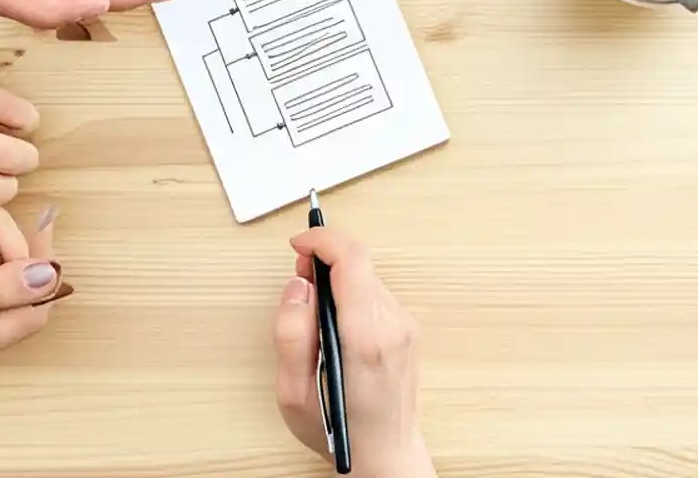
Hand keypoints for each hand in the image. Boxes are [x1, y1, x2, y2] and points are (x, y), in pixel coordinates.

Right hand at [273, 229, 435, 477]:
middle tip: (298, 280)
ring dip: (336, 279)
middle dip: (323, 259)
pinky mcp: (406, 330)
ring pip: (366, 277)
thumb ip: (291, 334)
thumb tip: (298, 287)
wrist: (387, 456)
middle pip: (359, 263)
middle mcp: (392, 326)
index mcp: (365, 338)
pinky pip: (374, 294)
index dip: (321, 241)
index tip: (298, 246)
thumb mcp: (293, 392)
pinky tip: (334, 323)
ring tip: (312, 308)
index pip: (352, 260)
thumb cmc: (341, 430)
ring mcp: (404, 327)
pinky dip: (350, 294)